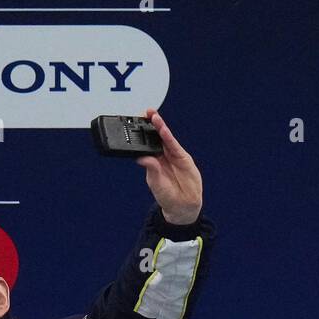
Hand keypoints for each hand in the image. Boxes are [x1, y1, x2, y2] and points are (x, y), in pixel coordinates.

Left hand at [136, 108, 201, 225]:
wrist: (183, 206)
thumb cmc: (167, 196)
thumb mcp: (156, 183)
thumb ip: (151, 170)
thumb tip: (141, 158)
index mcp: (153, 162)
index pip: (146, 144)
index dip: (141, 134)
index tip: (134, 123)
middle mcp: (162, 156)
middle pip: (156, 137)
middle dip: (151, 124)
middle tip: (145, 112)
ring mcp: (173, 156)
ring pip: (165, 138)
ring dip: (160, 126)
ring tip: (153, 116)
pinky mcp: (183, 158)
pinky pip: (175, 146)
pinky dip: (169, 137)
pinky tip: (163, 130)